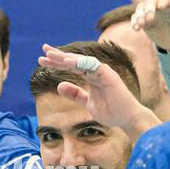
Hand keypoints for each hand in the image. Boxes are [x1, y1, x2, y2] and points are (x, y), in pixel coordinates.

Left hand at [40, 44, 160, 138]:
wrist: (127, 119)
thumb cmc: (111, 111)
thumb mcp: (87, 103)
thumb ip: (75, 94)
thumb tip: (59, 85)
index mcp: (91, 77)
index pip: (72, 66)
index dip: (57, 62)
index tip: (42, 60)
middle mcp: (96, 71)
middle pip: (75, 60)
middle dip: (59, 55)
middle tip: (44, 49)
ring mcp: (102, 72)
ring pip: (82, 61)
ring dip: (66, 57)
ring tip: (51, 55)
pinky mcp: (108, 75)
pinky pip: (92, 66)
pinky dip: (80, 63)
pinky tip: (67, 62)